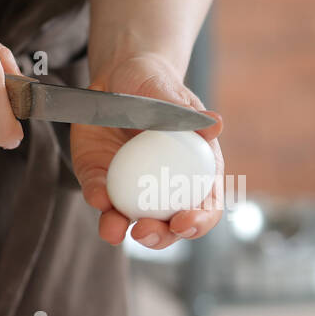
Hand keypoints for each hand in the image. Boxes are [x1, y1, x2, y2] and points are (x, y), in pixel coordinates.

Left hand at [73, 53, 224, 247]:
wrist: (116, 77)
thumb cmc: (153, 84)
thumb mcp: (168, 93)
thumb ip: (187, 113)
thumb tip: (216, 125)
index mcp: (195, 171)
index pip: (207, 206)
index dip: (199, 221)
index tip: (183, 222)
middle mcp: (165, 188)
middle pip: (169, 227)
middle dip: (160, 238)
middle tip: (144, 231)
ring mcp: (130, 188)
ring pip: (129, 221)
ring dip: (122, 230)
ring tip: (113, 228)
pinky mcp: (100, 181)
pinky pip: (99, 196)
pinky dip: (98, 200)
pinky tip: (98, 197)